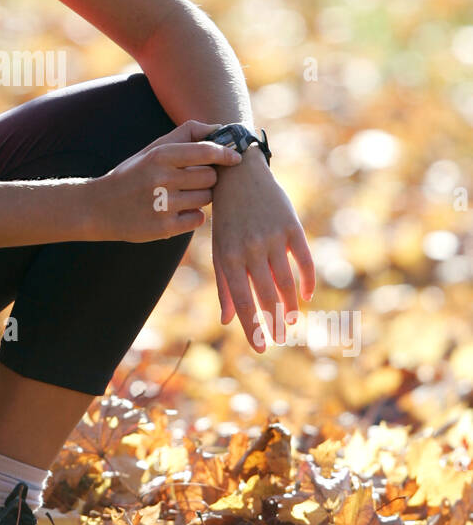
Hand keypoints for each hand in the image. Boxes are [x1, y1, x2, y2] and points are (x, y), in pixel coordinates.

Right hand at [92, 119, 243, 241]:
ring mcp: (163, 205)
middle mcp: (162, 179)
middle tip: (192, 179)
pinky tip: (175, 210)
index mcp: (159, 156)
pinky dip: (193, 215)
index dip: (226, 153)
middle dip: (207, 178)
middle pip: (210, 177)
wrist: (98, 207)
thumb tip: (220, 127)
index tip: (236, 157)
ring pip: (206, 198)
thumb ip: (186, 134)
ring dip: (201, 196)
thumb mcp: (152, 149)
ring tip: (180, 195)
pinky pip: (198, 218)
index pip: (206, 152)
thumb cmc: (132, 174)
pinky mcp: (164, 228)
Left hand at [210, 150, 315, 352]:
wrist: (238, 175)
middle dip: (274, 322)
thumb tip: (226, 320)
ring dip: (291, 306)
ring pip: (286, 282)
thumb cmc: (226, 218)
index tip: (260, 349)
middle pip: (266, 295)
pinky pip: (304, 260)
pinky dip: (307, 281)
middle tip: (280, 340)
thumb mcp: (218, 248)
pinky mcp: (292, 226)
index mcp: (228, 256)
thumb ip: (224, 285)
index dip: (252, 327)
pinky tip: (306, 296)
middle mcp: (250, 248)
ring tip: (291, 322)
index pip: (242, 300)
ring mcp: (273, 237)